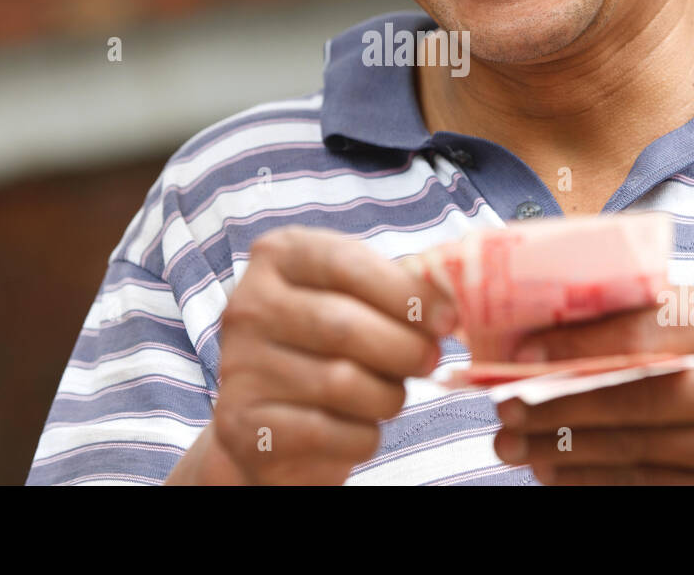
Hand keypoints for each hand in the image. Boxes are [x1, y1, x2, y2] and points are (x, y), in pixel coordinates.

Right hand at [177, 226, 455, 484]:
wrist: (274, 424)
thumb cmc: (330, 349)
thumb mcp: (356, 302)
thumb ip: (396, 290)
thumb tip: (454, 301)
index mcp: (278, 256)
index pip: (345, 263)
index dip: (405, 292)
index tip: (446, 319)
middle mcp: (248, 305)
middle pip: (342, 325)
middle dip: (403, 347)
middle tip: (430, 361)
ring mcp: (239, 366)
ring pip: (339, 381)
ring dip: (387, 396)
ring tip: (392, 396)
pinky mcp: (244, 424)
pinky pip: (326, 430)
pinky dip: (362, 436)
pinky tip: (362, 429)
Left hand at [492, 285, 693, 483]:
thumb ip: (686, 302)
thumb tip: (588, 302)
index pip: (650, 331)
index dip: (578, 341)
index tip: (523, 349)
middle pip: (634, 397)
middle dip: (556, 403)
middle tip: (501, 406)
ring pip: (635, 451)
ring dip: (563, 449)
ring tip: (513, 442)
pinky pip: (651, 490)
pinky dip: (596, 482)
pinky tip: (558, 472)